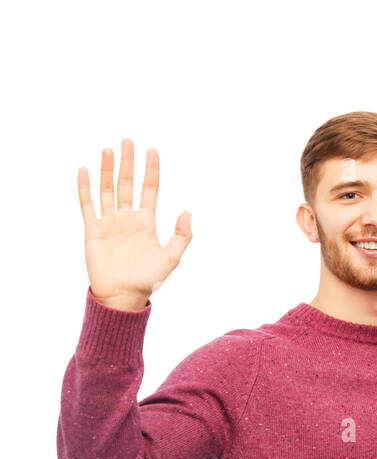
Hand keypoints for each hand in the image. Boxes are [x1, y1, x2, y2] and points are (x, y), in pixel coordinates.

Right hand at [78, 139, 191, 311]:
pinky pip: (88, 205)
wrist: (123, 295)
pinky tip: (85, 170)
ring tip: (109, 150)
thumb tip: (187, 212)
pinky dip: (85, 188)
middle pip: (128, 184)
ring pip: (108, 189)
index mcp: (146, 222)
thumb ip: (182, 235)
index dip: (151, 171)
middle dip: (128, 163)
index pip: (149, 190)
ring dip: (108, 170)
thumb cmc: (149, 279)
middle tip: (128, 140)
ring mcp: (109, 222)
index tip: (152, 150)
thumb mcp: (172, 257)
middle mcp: (127, 218)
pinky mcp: (93, 230)